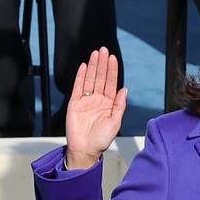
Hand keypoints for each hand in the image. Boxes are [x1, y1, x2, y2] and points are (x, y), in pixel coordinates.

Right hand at [65, 47, 128, 169]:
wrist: (85, 150)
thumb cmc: (101, 140)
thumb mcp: (115, 123)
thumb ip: (119, 106)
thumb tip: (124, 90)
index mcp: (108, 103)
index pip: (111, 83)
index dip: (112, 70)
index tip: (112, 58)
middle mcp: (98, 100)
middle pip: (100, 77)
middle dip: (102, 64)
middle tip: (103, 50)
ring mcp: (86, 100)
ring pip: (90, 79)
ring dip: (93, 66)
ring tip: (95, 54)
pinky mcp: (74, 103)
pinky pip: (78, 87)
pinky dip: (80, 76)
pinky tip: (84, 66)